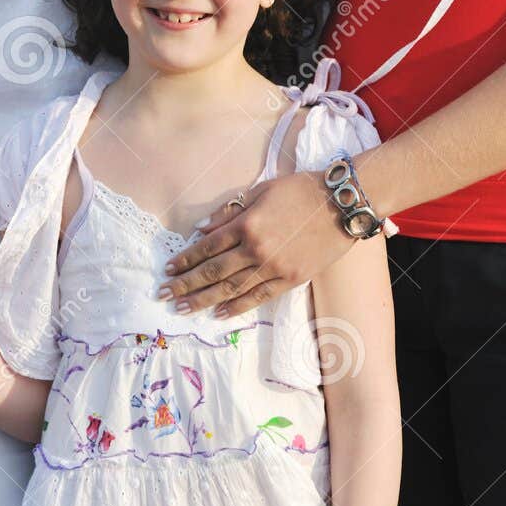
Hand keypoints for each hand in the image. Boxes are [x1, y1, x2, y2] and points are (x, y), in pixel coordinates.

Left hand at [157, 170, 353, 318]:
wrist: (342, 204)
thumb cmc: (300, 191)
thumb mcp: (261, 191)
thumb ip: (230, 212)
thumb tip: (201, 229)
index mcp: (246, 224)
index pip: (207, 246)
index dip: (185, 259)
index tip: (168, 270)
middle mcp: (256, 249)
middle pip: (213, 271)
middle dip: (186, 284)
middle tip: (164, 295)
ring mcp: (274, 267)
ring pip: (232, 289)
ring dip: (204, 300)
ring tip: (183, 308)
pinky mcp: (291, 279)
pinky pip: (259, 296)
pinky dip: (238, 307)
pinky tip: (219, 314)